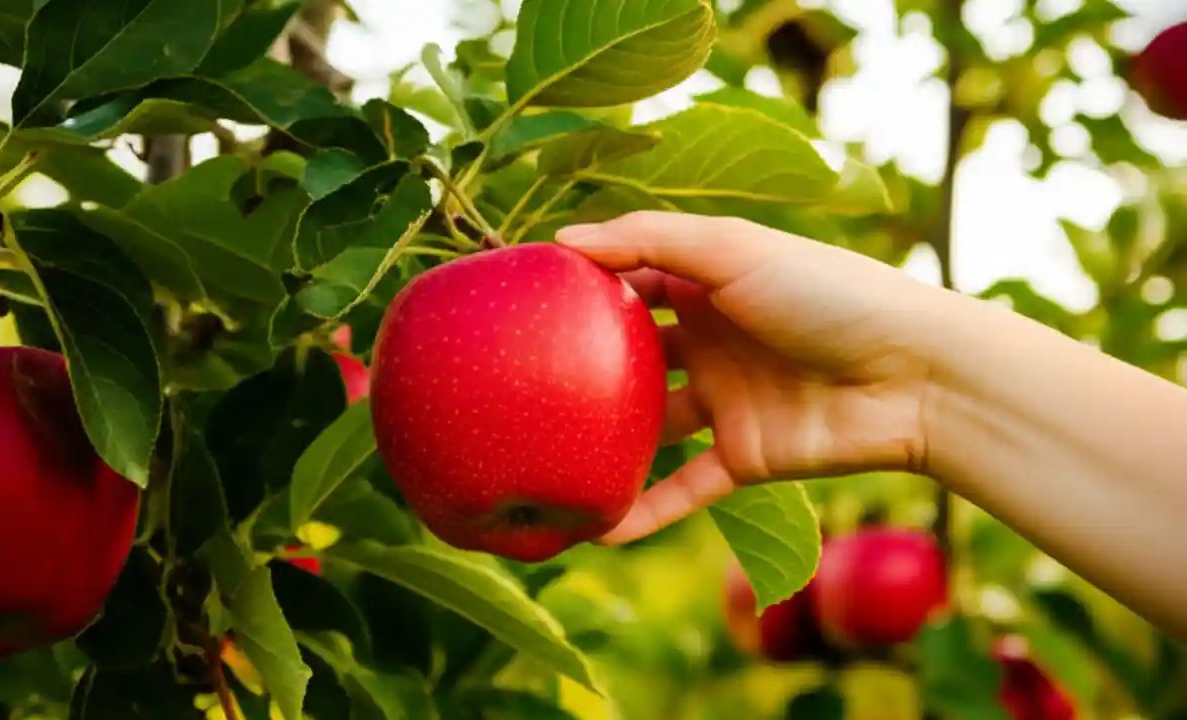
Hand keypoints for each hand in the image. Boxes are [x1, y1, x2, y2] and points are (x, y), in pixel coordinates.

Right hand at [556, 211, 957, 543]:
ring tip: (539, 462)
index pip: (627, 279)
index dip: (578, 285)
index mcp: (707, 281)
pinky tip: (596, 530)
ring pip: (648, 428)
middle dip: (579, 367)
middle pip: (629, 355)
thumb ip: (650, 241)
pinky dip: (645, 509)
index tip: (516, 296)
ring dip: (603, 445)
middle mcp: (710, 339)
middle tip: (514, 382)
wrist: (918, 376)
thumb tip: (564, 238)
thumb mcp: (735, 248)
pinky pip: (683, 488)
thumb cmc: (832, 294)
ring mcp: (725, 400)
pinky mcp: (744, 457)